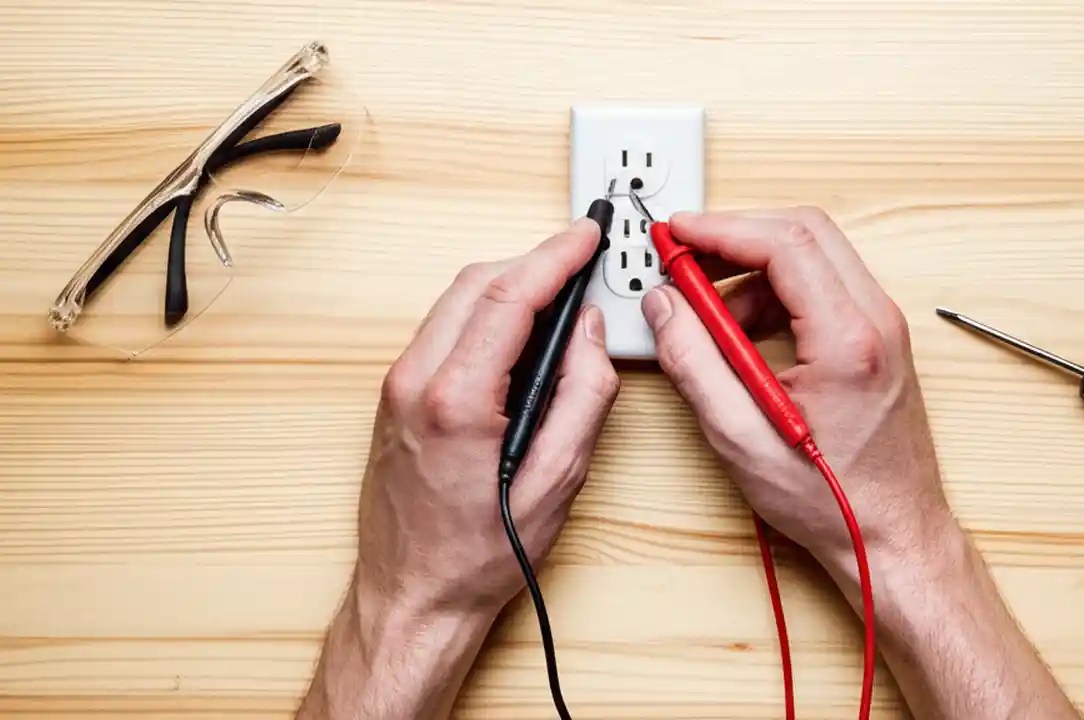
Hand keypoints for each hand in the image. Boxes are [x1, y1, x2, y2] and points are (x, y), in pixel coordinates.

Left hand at [298, 219, 618, 719]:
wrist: (413, 595)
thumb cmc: (478, 556)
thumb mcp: (557, 483)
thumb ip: (583, 398)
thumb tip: (589, 337)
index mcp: (454, 401)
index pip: (508, 296)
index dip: (555, 256)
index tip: (585, 236)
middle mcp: (413, 383)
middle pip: (476, 284)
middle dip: (533, 261)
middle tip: (579, 259)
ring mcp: (395, 387)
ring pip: (455, 301)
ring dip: (508, 285)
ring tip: (557, 292)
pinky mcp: (393, 396)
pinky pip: (442, 328)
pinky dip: (484, 312)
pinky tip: (517, 329)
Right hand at [640, 208, 1080, 719]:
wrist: (892, 536)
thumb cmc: (832, 500)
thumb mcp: (741, 437)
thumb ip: (693, 363)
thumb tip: (665, 307)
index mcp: (848, 339)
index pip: (783, 243)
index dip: (719, 229)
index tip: (675, 233)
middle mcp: (876, 321)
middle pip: (803, 231)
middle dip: (734, 234)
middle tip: (682, 254)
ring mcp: (882, 327)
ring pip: (813, 253)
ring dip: (752, 266)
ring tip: (705, 311)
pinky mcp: (875, 339)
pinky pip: (821, 286)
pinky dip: (773, 292)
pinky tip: (739, 334)